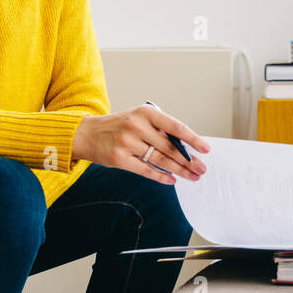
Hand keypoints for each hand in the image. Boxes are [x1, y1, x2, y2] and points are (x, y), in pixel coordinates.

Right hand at [72, 104, 210, 184]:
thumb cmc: (120, 126)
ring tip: (192, 176)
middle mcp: (137, 126)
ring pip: (160, 160)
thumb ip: (160, 130)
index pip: (176, 127)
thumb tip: (186, 148)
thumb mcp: (139, 118)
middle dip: (189, 160)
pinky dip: (161, 176)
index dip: (193, 139)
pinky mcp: (119, 159)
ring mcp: (127, 143)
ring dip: (179, 170)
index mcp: (146, 112)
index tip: (206, 149)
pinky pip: (146, 170)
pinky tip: (172, 180)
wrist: (87, 133)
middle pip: (170, 147)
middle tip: (202, 168)